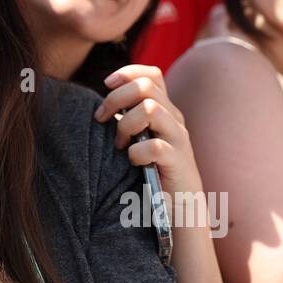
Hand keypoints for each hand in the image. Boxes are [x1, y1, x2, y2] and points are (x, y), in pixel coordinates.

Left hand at [96, 65, 202, 195]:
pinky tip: (133, 161)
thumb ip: (130, 120)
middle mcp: (174, 120)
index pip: (152, 75)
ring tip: (119, 144)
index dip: (127, 73)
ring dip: (126, 125)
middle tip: (101, 119)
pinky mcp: (178, 162)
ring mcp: (178, 140)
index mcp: (166, 111)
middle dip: (115, 99)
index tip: (106, 84)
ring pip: (150, 110)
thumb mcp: (142, 139)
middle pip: (145, 87)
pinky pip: (154, 146)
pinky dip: (136, 153)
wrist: (181, 209)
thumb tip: (102, 107)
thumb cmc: (154, 173)